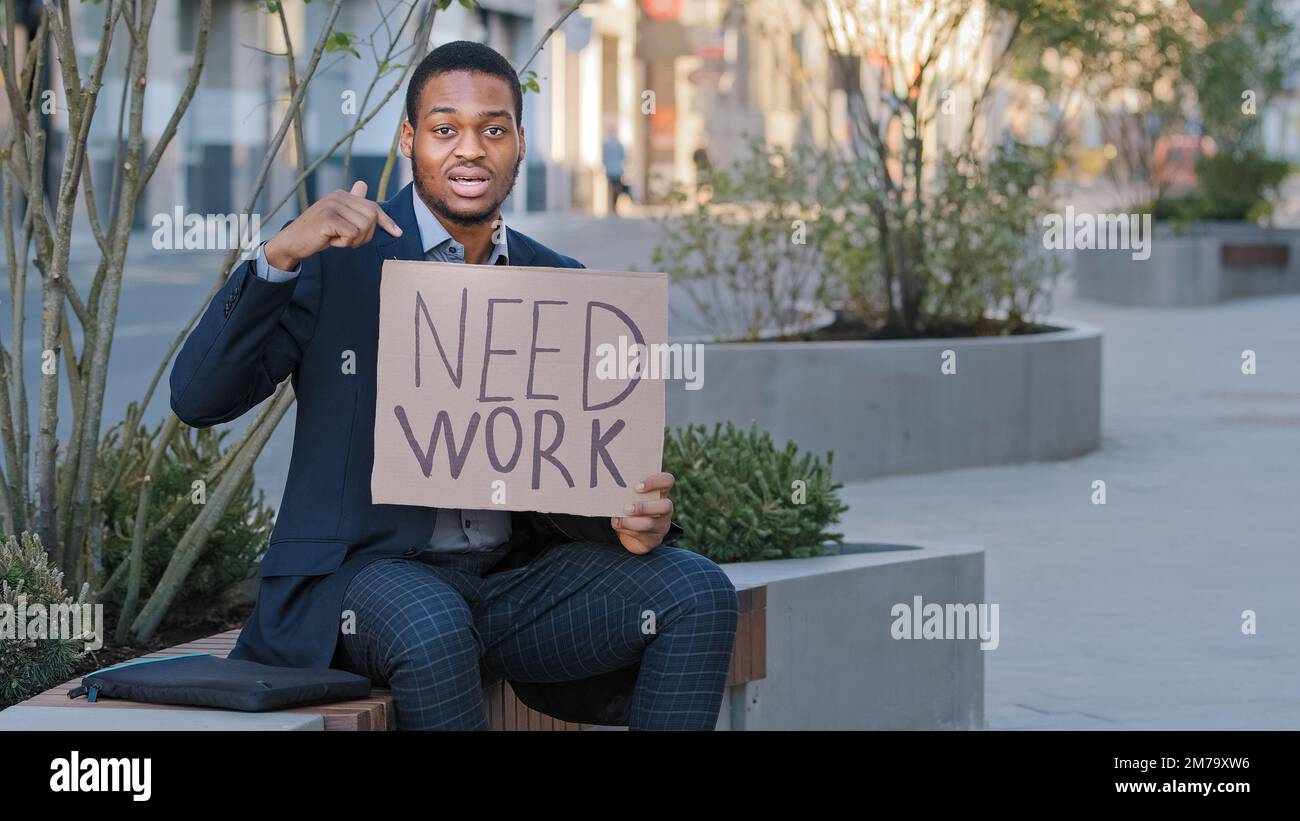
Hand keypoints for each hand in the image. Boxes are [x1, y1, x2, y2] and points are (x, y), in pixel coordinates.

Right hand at [264, 180, 402, 269]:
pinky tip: (331, 241)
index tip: (398, 233)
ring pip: (363, 228)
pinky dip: (344, 243)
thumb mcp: (337, 217)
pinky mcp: (328, 218)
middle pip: (371, 219)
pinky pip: (352, 234)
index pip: (373, 207)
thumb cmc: (317, 232)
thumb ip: (351, 205)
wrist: (292, 241)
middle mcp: (339, 196)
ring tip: (336, 239)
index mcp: (343, 195)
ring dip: (353, 241)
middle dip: (365, 236)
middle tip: (347, 240)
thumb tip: (362, 185)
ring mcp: (333, 206)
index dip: (387, 221)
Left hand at [611, 472, 674, 554]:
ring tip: (618, 519)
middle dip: (644, 507)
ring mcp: (662, 525)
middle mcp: (665, 508)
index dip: (655, 482)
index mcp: (660, 492)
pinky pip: (643, 536)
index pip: (667, 481)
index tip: (636, 486)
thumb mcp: (628, 496)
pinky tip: (618, 525)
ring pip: (651, 524)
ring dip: (632, 521)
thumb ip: (625, 491)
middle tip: (626, 507)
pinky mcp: (654, 540)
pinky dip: (627, 531)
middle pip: (666, 506)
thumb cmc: (628, 505)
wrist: (628, 531)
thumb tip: (612, 490)